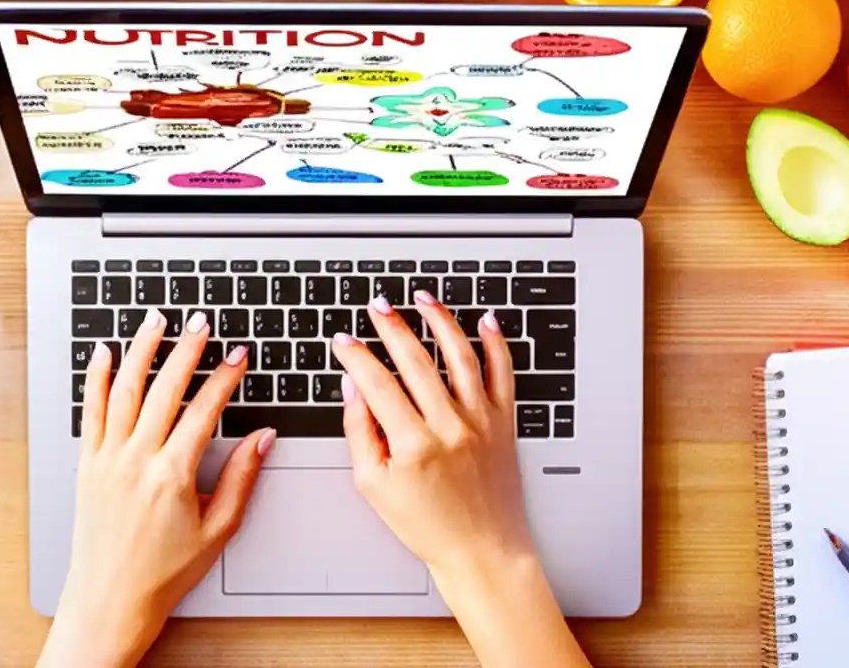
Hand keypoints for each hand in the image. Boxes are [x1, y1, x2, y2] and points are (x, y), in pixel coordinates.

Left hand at [39, 309, 274, 667]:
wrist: (111, 598)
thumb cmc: (164, 572)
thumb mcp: (218, 529)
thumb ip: (243, 478)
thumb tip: (263, 438)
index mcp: (173, 475)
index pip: (204, 410)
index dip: (224, 378)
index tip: (238, 356)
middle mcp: (136, 460)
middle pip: (164, 389)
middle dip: (187, 350)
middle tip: (201, 323)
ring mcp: (107, 459)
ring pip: (125, 391)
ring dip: (142, 350)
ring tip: (155, 321)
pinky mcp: (87, 464)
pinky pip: (91, 411)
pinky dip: (97, 379)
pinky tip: (105, 353)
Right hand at [333, 292, 531, 575]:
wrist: (482, 550)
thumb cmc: (427, 525)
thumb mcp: (374, 486)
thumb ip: (359, 431)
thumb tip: (353, 387)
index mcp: (412, 444)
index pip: (377, 382)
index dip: (355, 355)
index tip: (344, 342)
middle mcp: (449, 426)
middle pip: (416, 360)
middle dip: (391, 326)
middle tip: (377, 307)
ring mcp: (480, 421)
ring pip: (460, 355)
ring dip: (440, 320)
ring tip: (423, 299)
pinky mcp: (504, 422)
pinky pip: (503, 374)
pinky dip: (496, 344)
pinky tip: (486, 321)